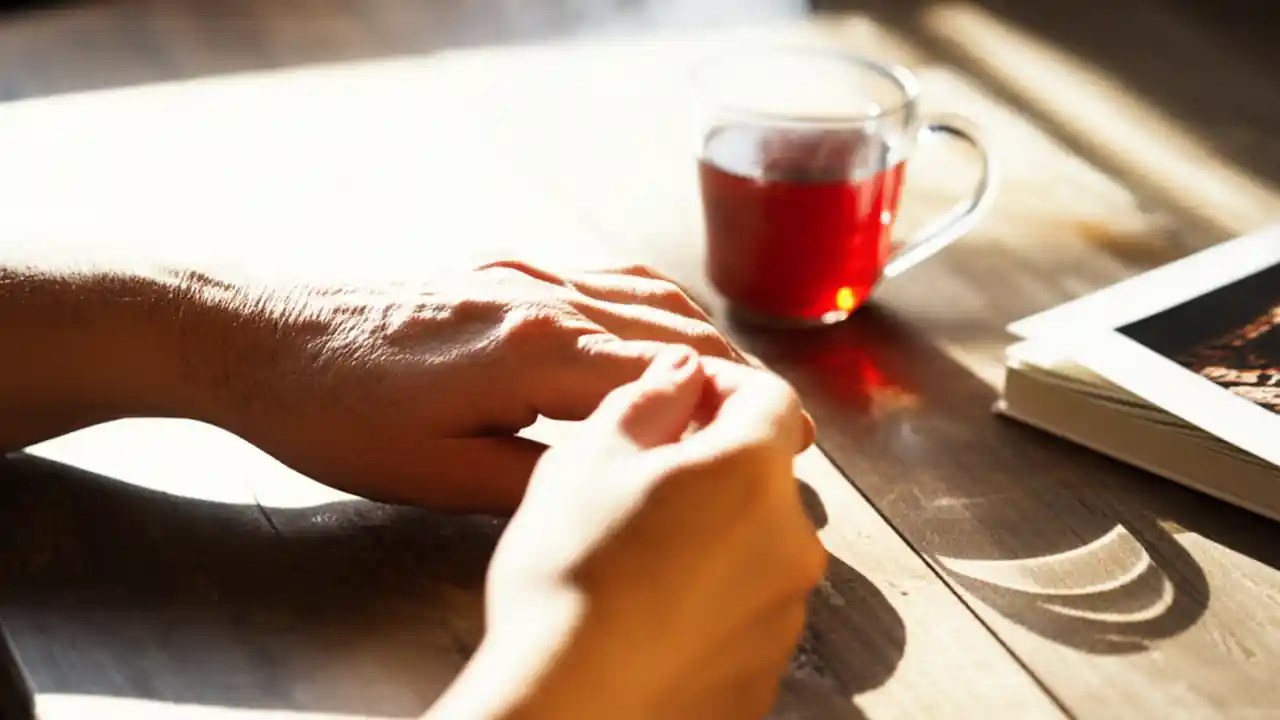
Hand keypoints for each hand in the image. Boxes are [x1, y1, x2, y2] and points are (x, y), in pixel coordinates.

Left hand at [190, 262, 738, 511]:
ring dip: (704, 341)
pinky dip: (654, 310)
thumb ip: (542, 479)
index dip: (740, 406)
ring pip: (646, 297)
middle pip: (675, 329)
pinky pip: (606, 280)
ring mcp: (524, 275)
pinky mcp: (504, 273)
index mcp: (536, 351)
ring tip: (739, 389)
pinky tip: (665, 336)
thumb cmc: (338, 415)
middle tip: (780, 425)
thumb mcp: (439, 478)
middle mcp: (543, 298)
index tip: (785, 441)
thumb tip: (618, 483)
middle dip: (739, 377)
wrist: (263, 341)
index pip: (674, 373)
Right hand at [435, 349, 824, 718]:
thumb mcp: (588, 458)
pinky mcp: (766, 669)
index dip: (721, 383)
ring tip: (634, 553)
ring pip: (755, 543)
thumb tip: (684, 372)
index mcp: (752, 472)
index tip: (676, 395)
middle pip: (763, 474)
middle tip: (638, 476)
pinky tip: (648, 609)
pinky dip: (710, 595)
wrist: (570, 709)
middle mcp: (791, 541)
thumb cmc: (571, 576)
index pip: (769, 396)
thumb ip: (648, 399)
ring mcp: (784, 613)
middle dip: (711, 462)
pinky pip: (745, 607)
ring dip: (712, 531)